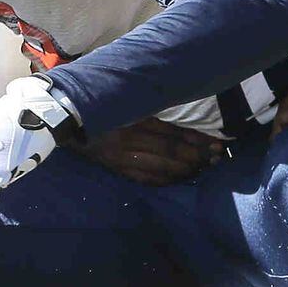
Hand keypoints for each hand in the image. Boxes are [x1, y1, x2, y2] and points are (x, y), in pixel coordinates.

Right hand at [72, 117, 225, 184]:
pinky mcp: (119, 169)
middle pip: (171, 151)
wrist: (70, 125)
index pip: (173, 132)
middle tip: (217, 158)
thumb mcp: (127, 106)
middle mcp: (132, 140)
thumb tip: (181, 125)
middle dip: (197, 155)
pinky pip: (147, 178)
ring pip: (162, 167)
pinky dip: (166, 180)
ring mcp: (124, 157)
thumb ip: (150, 113)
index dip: (196, 139)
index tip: (216, 143)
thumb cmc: (102, 110)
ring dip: (186, 169)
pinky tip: (181, 179)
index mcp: (135, 120)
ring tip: (204, 168)